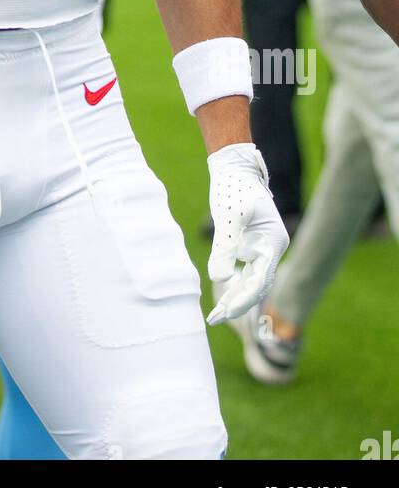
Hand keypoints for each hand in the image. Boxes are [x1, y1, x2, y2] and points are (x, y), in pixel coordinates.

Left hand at [205, 143, 288, 324]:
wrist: (234, 168)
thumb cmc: (234, 187)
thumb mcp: (228, 214)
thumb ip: (225, 245)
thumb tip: (219, 278)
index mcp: (273, 241)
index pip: (260, 278)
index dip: (243, 298)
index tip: (225, 311)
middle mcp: (271, 248)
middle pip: (258, 284)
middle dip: (238, 303)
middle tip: (214, 319)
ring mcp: (262, 249)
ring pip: (252, 281)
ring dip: (235, 297)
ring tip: (215, 315)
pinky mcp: (251, 247)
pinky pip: (246, 272)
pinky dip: (234, 285)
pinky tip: (221, 297)